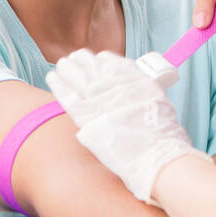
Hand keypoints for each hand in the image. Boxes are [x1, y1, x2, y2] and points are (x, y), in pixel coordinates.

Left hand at [45, 49, 210, 205]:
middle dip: (80, 60)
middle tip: (73, 61)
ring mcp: (99, 98)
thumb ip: (141, 92)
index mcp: (133, 77)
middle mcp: (114, 83)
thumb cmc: (163, 135)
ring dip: (67, 68)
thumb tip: (131, 93)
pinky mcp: (86, 116)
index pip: (110, 60)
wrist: (156, 156)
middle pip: (90, 63)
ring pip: (75, 74)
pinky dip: (58, 83)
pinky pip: (66, 94)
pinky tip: (52, 77)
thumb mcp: (158, 101)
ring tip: (61, 66)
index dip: (100, 60)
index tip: (96, 62)